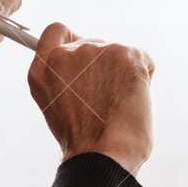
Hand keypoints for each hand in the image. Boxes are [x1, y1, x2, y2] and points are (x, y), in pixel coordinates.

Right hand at [28, 22, 154, 175]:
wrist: (102, 155)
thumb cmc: (84, 142)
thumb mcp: (57, 107)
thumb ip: (64, 80)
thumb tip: (87, 69)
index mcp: (43, 70)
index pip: (57, 31)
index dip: (74, 39)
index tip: (84, 54)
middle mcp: (65, 55)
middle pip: (93, 42)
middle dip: (104, 65)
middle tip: (108, 98)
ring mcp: (94, 51)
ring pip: (118, 53)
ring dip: (123, 74)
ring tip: (119, 105)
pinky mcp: (124, 53)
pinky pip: (142, 59)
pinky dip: (144, 77)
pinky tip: (135, 100)